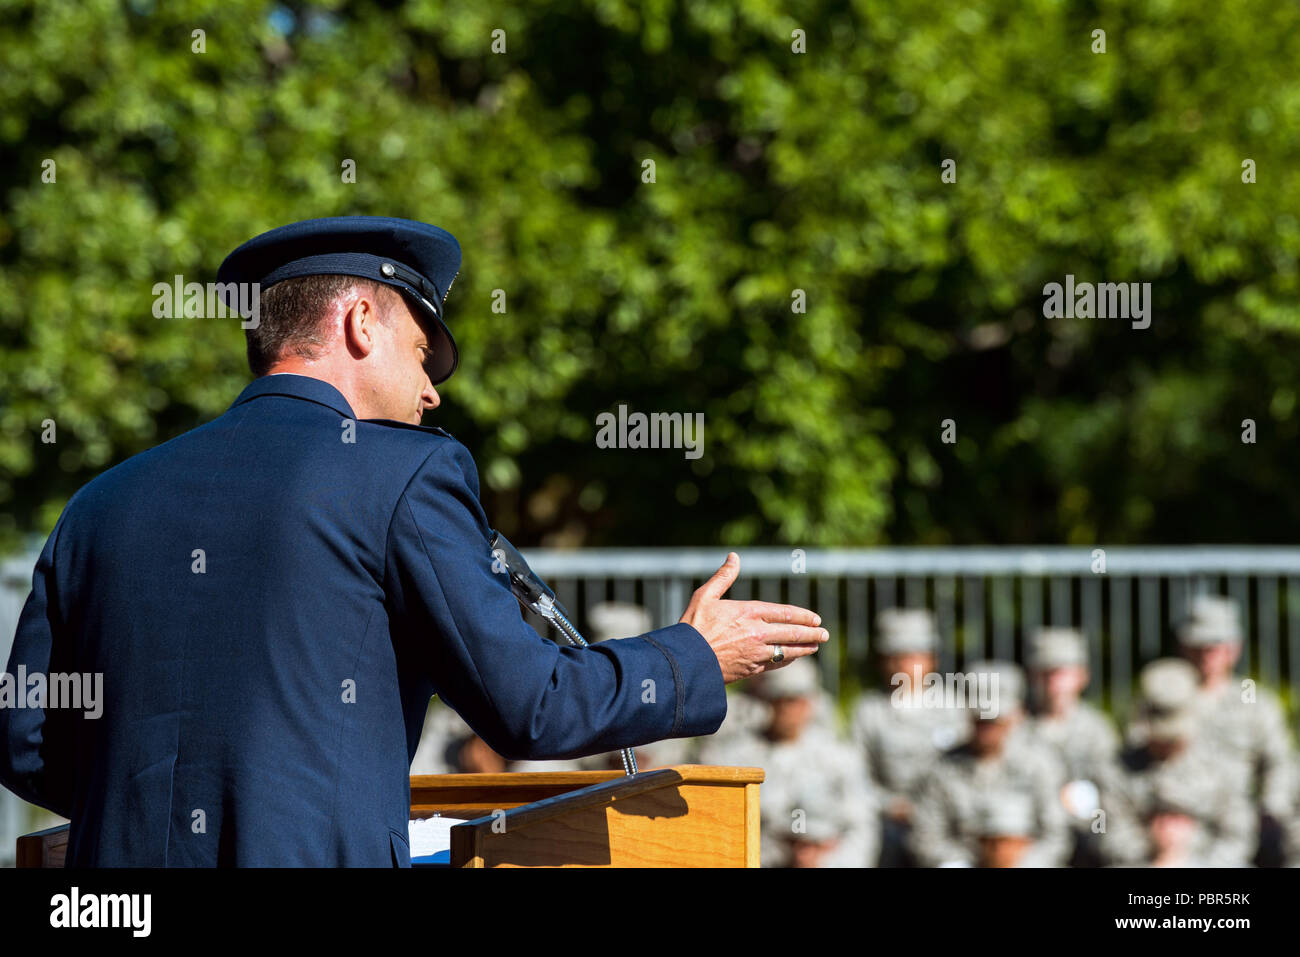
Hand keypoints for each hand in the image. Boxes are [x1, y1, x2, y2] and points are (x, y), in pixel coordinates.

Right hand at [679, 552, 827, 683]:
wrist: (685, 661)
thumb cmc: (692, 626)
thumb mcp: (705, 595)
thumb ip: (724, 576)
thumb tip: (734, 556)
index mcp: (748, 612)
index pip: (785, 614)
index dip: (803, 616)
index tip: (815, 618)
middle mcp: (757, 632)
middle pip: (792, 633)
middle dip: (811, 633)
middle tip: (825, 633)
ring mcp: (756, 652)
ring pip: (788, 650)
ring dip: (804, 648)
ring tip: (816, 646)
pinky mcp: (751, 669)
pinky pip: (776, 664)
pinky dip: (787, 660)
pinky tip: (793, 658)